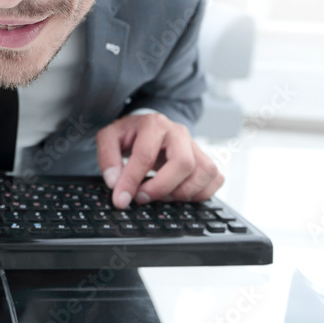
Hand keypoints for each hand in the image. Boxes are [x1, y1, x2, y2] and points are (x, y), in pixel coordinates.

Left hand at [96, 113, 222, 208]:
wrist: (148, 127)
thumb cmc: (130, 134)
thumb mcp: (109, 138)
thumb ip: (108, 158)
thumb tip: (115, 183)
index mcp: (154, 124)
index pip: (145, 155)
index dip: (132, 180)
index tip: (121, 199)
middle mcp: (179, 133)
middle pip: (183, 163)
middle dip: (161, 187)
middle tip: (142, 198)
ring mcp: (195, 146)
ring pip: (204, 172)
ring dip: (183, 192)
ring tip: (161, 196)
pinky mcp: (205, 159)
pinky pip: (215, 179)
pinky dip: (201, 193)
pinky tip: (179, 194)